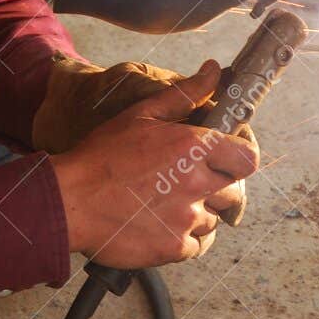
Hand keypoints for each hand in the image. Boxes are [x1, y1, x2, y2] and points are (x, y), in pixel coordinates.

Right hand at [49, 62, 259, 269]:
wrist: (70, 201)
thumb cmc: (102, 157)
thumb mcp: (142, 115)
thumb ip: (184, 95)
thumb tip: (214, 71)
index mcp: (193, 147)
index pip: (248, 158)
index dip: (238, 160)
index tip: (225, 161)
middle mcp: (196, 183)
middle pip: (234, 193)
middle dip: (215, 189)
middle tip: (186, 185)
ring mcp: (186, 219)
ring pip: (213, 220)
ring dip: (197, 215)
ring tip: (165, 205)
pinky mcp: (174, 247)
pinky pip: (196, 246)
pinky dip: (183, 240)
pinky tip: (160, 226)